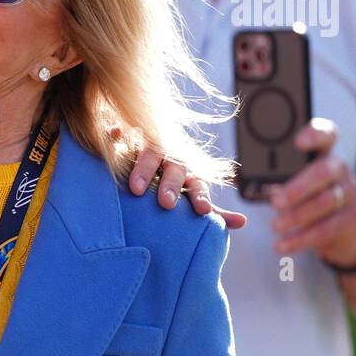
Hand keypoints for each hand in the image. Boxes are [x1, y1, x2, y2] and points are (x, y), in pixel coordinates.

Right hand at [128, 146, 247, 229]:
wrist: (151, 149)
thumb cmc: (172, 180)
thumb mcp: (192, 194)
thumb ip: (213, 210)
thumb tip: (242, 222)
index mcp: (186, 173)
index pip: (196, 184)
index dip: (200, 196)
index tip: (203, 211)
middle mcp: (169, 158)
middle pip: (174, 169)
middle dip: (171, 185)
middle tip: (167, 204)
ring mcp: (146, 147)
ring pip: (149, 153)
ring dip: (144, 169)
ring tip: (136, 189)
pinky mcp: (125, 140)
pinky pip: (121, 137)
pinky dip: (116, 136)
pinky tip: (112, 133)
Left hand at [267, 118, 355, 262]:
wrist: (339, 228)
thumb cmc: (302, 196)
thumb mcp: (287, 181)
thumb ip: (264, 175)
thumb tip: (231, 177)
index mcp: (322, 152)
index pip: (326, 134)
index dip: (314, 134)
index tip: (298, 142)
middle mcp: (340, 168)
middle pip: (324, 171)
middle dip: (298, 187)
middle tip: (275, 202)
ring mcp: (350, 192)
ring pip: (326, 202)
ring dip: (297, 216)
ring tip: (275, 226)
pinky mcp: (354, 217)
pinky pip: (328, 229)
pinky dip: (302, 239)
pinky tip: (282, 245)